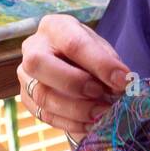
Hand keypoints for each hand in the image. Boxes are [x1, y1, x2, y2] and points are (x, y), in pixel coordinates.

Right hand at [17, 14, 130, 140]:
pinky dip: (71, 123)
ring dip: (77, 109)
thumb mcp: (101, 50)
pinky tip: (91, 123)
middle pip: (39, 64)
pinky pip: (45, 115)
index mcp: (54, 27)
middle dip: (75, 83)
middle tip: (102, 94)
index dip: (100, 64)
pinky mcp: (27, 99)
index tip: (123, 80)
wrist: (72, 65)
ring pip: (42, 95)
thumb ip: (109, 64)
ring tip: (103, 113)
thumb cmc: (88, 54)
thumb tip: (121, 83)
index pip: (72, 44)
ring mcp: (25, 75)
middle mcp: (32, 48)